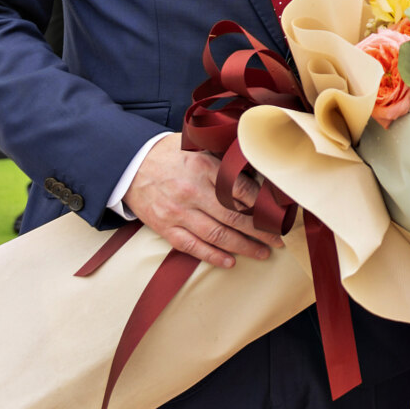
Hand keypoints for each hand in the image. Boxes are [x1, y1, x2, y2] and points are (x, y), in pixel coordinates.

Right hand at [121, 135, 282, 268]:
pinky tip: (230, 261)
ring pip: (216, 235)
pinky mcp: (165, 228)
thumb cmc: (171, 155)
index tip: (278, 214)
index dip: (262, 205)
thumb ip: (224, 161)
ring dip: (243, 247)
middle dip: (260, 231)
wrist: (131, 165)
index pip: (241, 190)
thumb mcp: (200, 147)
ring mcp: (178, 213)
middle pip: (233, 217)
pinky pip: (192, 247)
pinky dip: (212, 256)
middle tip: (278, 239)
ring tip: (262, 253)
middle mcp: (192, 192)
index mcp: (204, 168)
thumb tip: (257, 172)